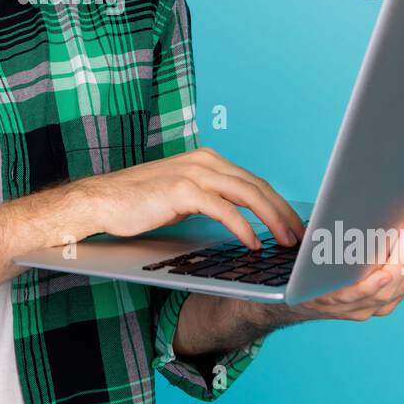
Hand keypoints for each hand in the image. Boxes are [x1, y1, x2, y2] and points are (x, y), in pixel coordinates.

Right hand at [66, 146, 302, 249]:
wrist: (102, 200)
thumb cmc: (139, 203)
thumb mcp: (183, 197)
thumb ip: (211, 200)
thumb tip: (242, 220)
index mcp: (207, 159)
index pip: (254, 181)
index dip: (278, 204)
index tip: (293, 225)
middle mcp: (205, 160)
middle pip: (258, 186)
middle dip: (284, 213)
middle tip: (301, 238)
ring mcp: (194, 172)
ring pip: (248, 194)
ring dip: (273, 220)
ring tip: (287, 242)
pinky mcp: (183, 190)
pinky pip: (224, 210)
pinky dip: (243, 228)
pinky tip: (253, 243)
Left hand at [250, 200, 403, 327]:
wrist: (291, 297)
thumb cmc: (333, 272)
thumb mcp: (369, 264)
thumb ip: (399, 262)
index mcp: (394, 290)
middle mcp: (381, 301)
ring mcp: (358, 306)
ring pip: (391, 286)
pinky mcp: (331, 303)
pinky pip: (356, 296)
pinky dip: (373, 285)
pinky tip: (383, 272)